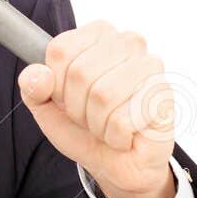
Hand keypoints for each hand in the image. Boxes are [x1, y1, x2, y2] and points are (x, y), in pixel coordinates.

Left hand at [16, 20, 174, 197]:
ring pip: (103, 95)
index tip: (66, 96)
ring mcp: (150, 67)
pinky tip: (125, 135)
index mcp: (97, 34)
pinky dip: (115, 136)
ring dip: (97, 123)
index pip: (60, 50)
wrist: (116, 163)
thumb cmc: (85, 128)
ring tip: (106, 124)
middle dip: (76, 106)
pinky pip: (122, 120)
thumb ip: (33, 86)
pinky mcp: (163, 96)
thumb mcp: (46, 106)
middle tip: (89, 115)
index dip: (56, 83)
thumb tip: (38, 75)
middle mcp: (127, 42)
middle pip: (80, 72)